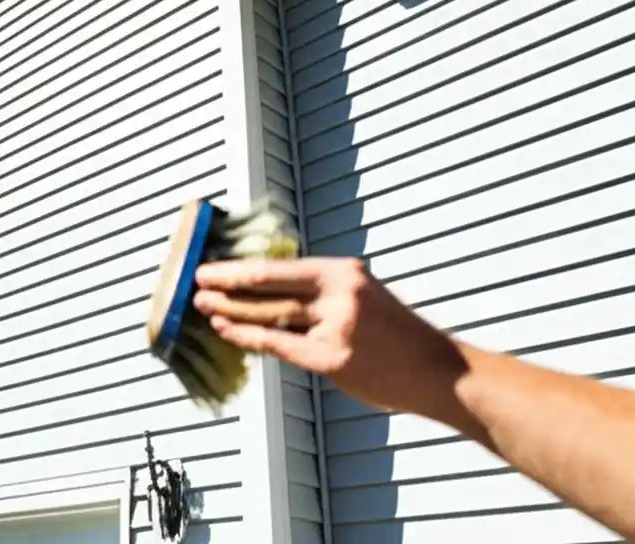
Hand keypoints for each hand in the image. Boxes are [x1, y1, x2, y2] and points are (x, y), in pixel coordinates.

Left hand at [194, 257, 475, 425]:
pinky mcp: (333, 358)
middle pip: (268, 284)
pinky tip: (226, 329)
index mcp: (343, 271)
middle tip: (196, 280)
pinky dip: (248, 336)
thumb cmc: (396, 336)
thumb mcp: (362, 297)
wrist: (438, 370)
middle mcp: (338, 292)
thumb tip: (268, 294)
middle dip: (227, 282)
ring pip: (270, 314)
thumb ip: (321, 294)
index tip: (212, 265)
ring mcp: (336, 325)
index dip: (240, 267)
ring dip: (231, 308)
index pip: (279, 266)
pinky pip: (279, 344)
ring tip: (202, 304)